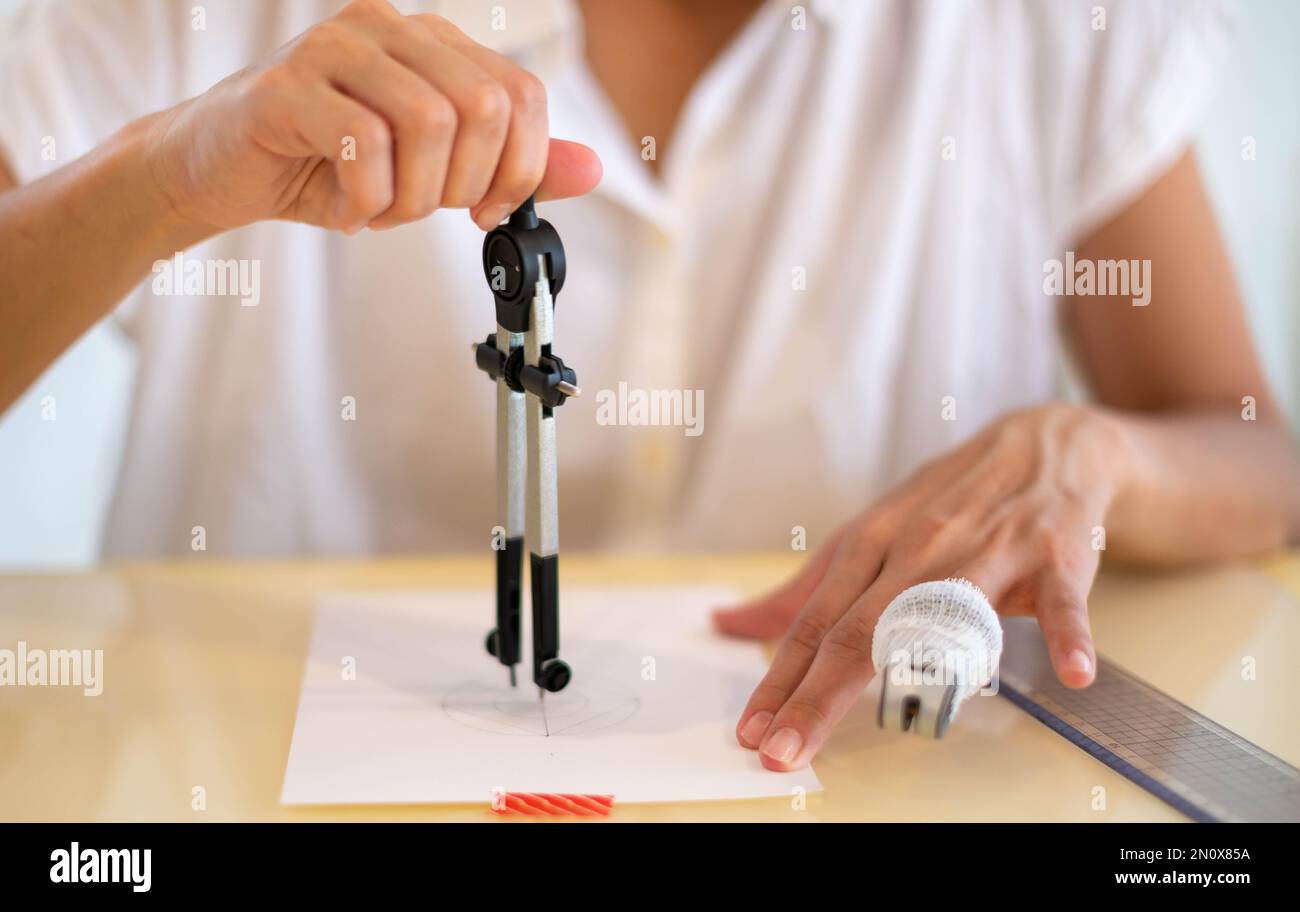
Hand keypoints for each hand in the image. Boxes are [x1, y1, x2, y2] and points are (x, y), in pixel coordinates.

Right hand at [145, 0, 600, 233]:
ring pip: (427, 123)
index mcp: (430, 42)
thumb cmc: (329, 166)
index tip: (486, 210)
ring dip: (412, 198)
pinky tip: (346, 212)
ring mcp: (334, 48)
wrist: (222, 169)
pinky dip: (367, 202)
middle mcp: (388, 29)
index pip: (520, 94)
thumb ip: (512, 167)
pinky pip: (364, 146)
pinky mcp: (287, 87)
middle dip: (466, 186)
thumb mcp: (435, 173)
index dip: (521, 167)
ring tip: (379, 210)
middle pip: (482, 108)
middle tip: (423, 211)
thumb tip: (594, 169)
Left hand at [714, 404, 1129, 769]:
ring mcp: (989, 551)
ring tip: (892, 726)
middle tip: (783, 748)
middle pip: (861, 629)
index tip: (752, 731)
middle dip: (817, 693)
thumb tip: (727, 623)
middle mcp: (920, 548)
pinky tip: (1073, 672)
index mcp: (871, 544)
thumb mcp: (867, 535)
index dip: (781, 679)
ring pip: (944, 615)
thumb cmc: (946, 503)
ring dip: (917, 673)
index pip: (816, 622)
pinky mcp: (1055, 557)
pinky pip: (1061, 601)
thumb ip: (805, 590)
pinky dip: (1068, 633)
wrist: (1044, 444)